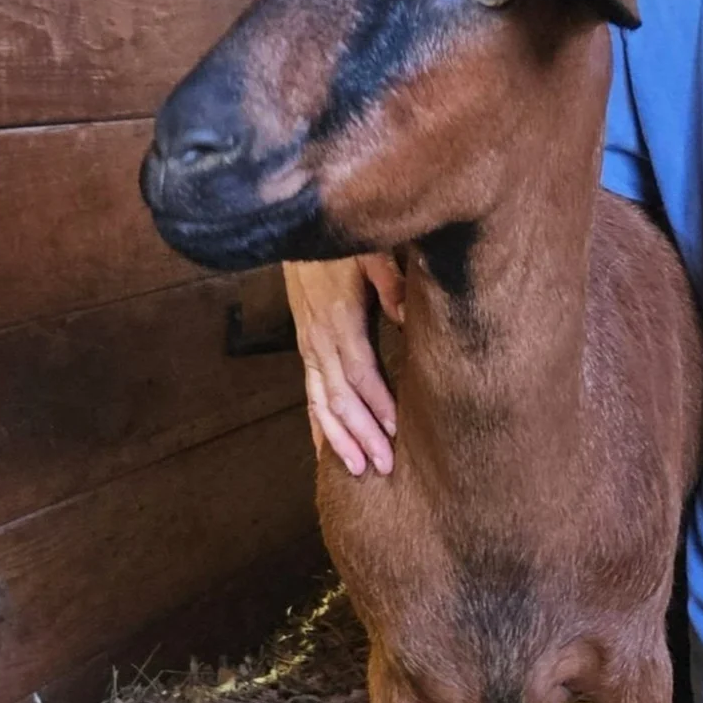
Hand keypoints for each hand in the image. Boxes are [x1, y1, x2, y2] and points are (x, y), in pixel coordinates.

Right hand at [284, 254, 404, 475]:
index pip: (361, 372)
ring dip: (339, 439)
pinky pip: (310, 395)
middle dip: (362, 434)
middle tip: (383, 467)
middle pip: (341, 398)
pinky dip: (319, 425)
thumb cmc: (342, 244)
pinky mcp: (305, 349)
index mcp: (340, 319)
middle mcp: (320, 340)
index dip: (378, 404)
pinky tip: (327, 450)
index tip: (396, 431)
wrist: (295, 232)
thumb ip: (390, 283)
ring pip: (321, 403)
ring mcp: (309, 348)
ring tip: (358, 470)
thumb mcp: (370, 252)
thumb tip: (407, 316)